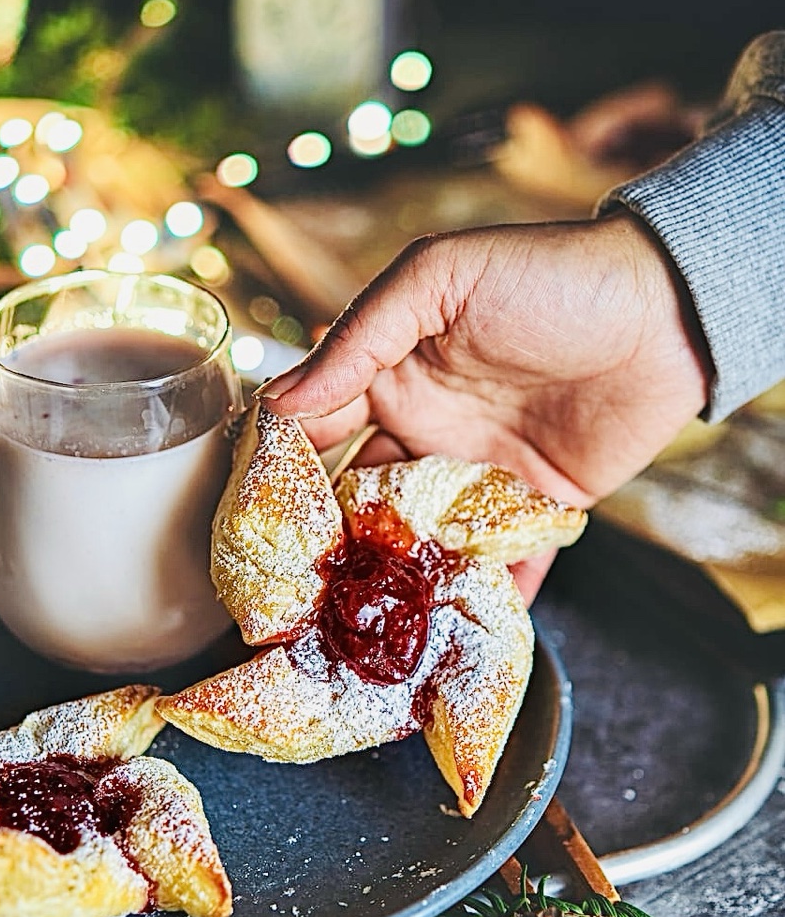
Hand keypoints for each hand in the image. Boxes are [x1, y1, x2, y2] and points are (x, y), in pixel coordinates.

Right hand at [259, 213, 712, 598]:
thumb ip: (359, 338)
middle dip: (328, 548)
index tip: (250, 523)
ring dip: (392, 582)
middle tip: (293, 597)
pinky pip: (499, 566)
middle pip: (359, 503)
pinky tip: (446, 640)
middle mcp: (427, 433)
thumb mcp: (439, 279)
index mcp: (393, 378)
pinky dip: (477, 602)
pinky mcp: (537, 512)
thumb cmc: (549, 275)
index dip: (281, 473)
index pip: (317, 432)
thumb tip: (278, 401)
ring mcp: (480, 478)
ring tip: (357, 631)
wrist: (667, 311)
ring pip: (419, 543)